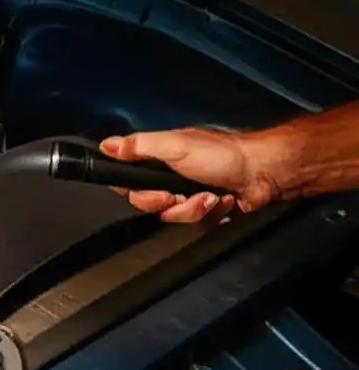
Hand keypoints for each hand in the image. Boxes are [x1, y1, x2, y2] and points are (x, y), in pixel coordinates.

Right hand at [99, 128, 282, 222]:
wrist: (264, 173)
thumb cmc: (221, 155)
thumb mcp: (176, 146)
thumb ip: (139, 147)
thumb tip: (105, 145)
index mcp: (157, 159)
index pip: (128, 180)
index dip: (133, 190)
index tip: (151, 189)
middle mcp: (168, 178)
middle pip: (147, 204)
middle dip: (167, 203)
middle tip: (180, 195)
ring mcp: (186, 195)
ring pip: (172, 217)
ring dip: (194, 209)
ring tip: (212, 196)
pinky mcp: (205, 211)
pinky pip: (195, 224)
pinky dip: (211, 214)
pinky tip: (224, 201)